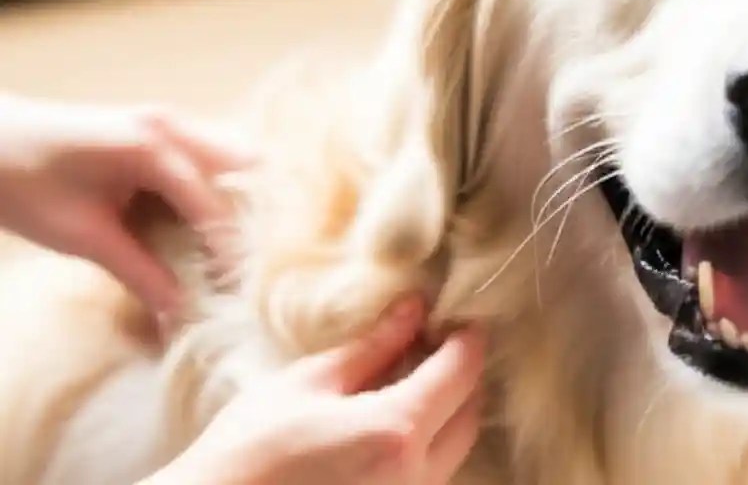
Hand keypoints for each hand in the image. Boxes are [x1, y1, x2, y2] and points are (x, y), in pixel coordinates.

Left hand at [0, 94, 252, 320]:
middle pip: (243, 167)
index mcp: (153, 147)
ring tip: (226, 249)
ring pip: (230, 159)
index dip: (229, 251)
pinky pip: (205, 160)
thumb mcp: (82, 235)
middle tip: (244, 263)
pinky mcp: (157, 130)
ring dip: (232, 201)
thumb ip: (138, 271)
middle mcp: (171, 125)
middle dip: (250, 215)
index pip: (213, 205)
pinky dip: (211, 191)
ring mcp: (167, 122)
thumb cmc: (21, 183)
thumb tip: (180, 312)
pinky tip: (197, 228)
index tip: (239, 291)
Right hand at [149, 298, 485, 484]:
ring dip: (445, 413)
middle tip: (438, 343)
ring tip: (414, 379)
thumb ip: (371, 348)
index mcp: (395, 433)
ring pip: (454, 450)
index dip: (467, 341)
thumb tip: (413, 311)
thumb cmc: (247, 450)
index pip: (460, 375)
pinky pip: (428, 475)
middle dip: (462, 376)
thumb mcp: (306, 384)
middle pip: (469, 416)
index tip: (463, 319)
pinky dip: (425, 444)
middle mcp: (415, 478)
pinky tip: (393, 422)